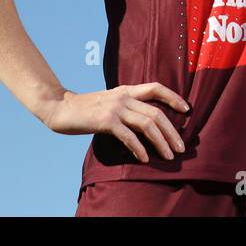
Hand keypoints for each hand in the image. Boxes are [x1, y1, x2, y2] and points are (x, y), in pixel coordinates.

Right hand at [41, 83, 189, 163]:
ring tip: (168, 155)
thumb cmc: (85, 108)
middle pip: (156, 113)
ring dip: (161, 142)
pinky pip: (129, 136)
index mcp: (127, 90)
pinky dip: (139, 148)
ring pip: (147, 124)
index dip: (174, 97)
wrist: (59, 107)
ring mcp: (115, 108)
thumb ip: (126, 106)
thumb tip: (145, 123)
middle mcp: (124, 96)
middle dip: (172, 131)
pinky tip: (144, 158)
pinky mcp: (106, 121)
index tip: (187, 110)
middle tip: (181, 147)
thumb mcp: (110, 102)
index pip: (156, 88)